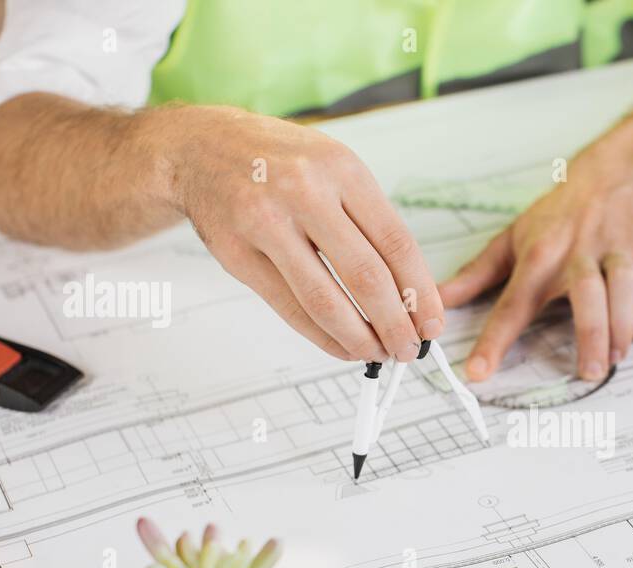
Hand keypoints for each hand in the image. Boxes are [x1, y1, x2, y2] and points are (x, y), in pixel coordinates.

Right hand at [167, 106, 442, 361]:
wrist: (200, 147)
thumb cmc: (280, 161)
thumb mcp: (335, 168)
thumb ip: (371, 223)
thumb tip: (413, 294)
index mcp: (342, 169)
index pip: (396, 243)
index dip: (421, 293)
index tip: (432, 324)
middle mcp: (305, 192)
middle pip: (366, 277)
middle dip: (395, 324)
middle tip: (409, 350)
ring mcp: (265, 223)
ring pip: (325, 300)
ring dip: (359, 338)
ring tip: (378, 354)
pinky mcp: (236, 254)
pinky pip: (290, 308)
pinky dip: (323, 337)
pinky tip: (343, 348)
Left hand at [438, 160, 632, 381]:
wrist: (611, 175)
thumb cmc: (558, 215)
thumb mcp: (511, 239)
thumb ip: (475, 276)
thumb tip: (437, 299)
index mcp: (539, 256)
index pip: (511, 304)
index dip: (493, 341)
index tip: (478, 372)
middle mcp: (580, 252)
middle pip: (587, 294)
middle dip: (590, 335)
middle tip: (587, 372)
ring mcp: (618, 251)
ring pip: (627, 288)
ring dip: (623, 326)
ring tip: (614, 357)